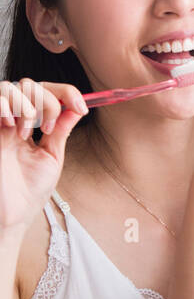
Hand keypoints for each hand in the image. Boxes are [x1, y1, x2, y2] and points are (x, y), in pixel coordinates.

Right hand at [0, 79, 88, 230]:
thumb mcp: (52, 156)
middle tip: (47, 129)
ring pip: (12, 87)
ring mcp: (1, 122)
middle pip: (31, 85)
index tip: (81, 107)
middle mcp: (16, 119)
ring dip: (27, 105)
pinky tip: (12, 126)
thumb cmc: (30, 190)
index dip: (66, 93)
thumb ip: (61, 130)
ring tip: (27, 132)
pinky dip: (7, 106)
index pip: (47, 92)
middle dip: (47, 101)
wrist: (12, 213)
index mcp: (32, 125)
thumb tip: (77, 108)